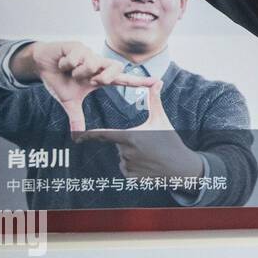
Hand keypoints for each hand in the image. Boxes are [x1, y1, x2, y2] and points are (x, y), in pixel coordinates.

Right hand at [19, 41, 139, 131]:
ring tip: (69, 70)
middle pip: (115, 68)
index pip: (124, 80)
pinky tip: (62, 61)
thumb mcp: (69, 100)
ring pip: (91, 64)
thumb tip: (76, 136)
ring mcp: (90, 53)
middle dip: (104, 76)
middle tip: (90, 80)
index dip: (140, 81)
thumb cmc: (60, 80)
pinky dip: (66, 64)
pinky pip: (76, 58)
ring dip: (76, 72)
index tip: (156, 81)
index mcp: (101, 77)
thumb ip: (76, 117)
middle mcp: (99, 64)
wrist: (42, 64)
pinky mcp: (78, 46)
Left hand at [74, 80, 204, 181]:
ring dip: (132, 154)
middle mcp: (126, 152)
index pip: (104, 134)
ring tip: (151, 155)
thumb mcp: (161, 120)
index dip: (89, 135)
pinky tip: (148, 165)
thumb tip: (158, 81)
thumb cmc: (171, 141)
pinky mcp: (130, 176)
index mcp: (130, 136)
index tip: (77, 136)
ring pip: (122, 156)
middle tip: (149, 143)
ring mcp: (128, 165)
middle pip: (118, 143)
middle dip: (129, 142)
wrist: (181, 167)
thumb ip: (154, 100)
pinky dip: (134, 166)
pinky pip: (126, 168)